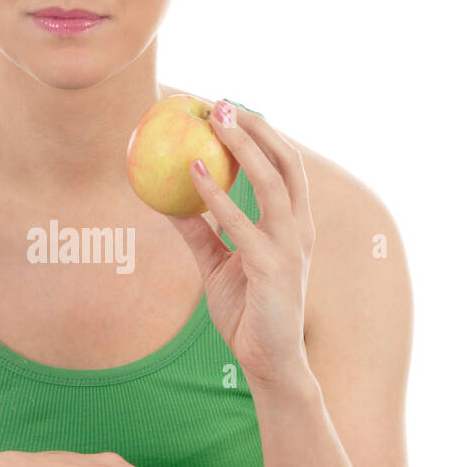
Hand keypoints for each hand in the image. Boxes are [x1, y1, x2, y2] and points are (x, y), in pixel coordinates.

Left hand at [167, 102, 315, 393]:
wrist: (269, 363)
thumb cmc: (248, 314)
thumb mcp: (216, 265)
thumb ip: (198, 232)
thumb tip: (166, 201)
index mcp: (293, 226)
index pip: (285, 166)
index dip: (262, 133)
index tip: (229, 109)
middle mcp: (299, 230)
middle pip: (287, 162)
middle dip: (258, 127)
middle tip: (222, 103)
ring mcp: (290, 248)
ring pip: (273, 183)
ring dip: (244, 147)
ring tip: (215, 122)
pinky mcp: (272, 269)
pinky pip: (241, 224)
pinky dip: (217, 196)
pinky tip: (192, 174)